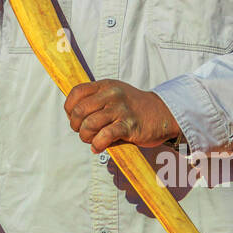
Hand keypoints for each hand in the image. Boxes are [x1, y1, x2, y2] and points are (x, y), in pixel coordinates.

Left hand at [63, 80, 180, 151]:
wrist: (163, 113)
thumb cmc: (133, 107)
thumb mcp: (114, 94)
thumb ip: (96, 100)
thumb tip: (73, 117)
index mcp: (105, 85)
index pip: (77, 92)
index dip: (70, 108)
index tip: (74, 118)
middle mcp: (112, 94)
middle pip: (79, 111)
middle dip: (76, 126)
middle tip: (83, 132)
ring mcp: (120, 109)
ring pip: (89, 124)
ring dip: (86, 137)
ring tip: (92, 140)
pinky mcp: (129, 125)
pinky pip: (104, 136)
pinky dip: (97, 144)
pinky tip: (98, 147)